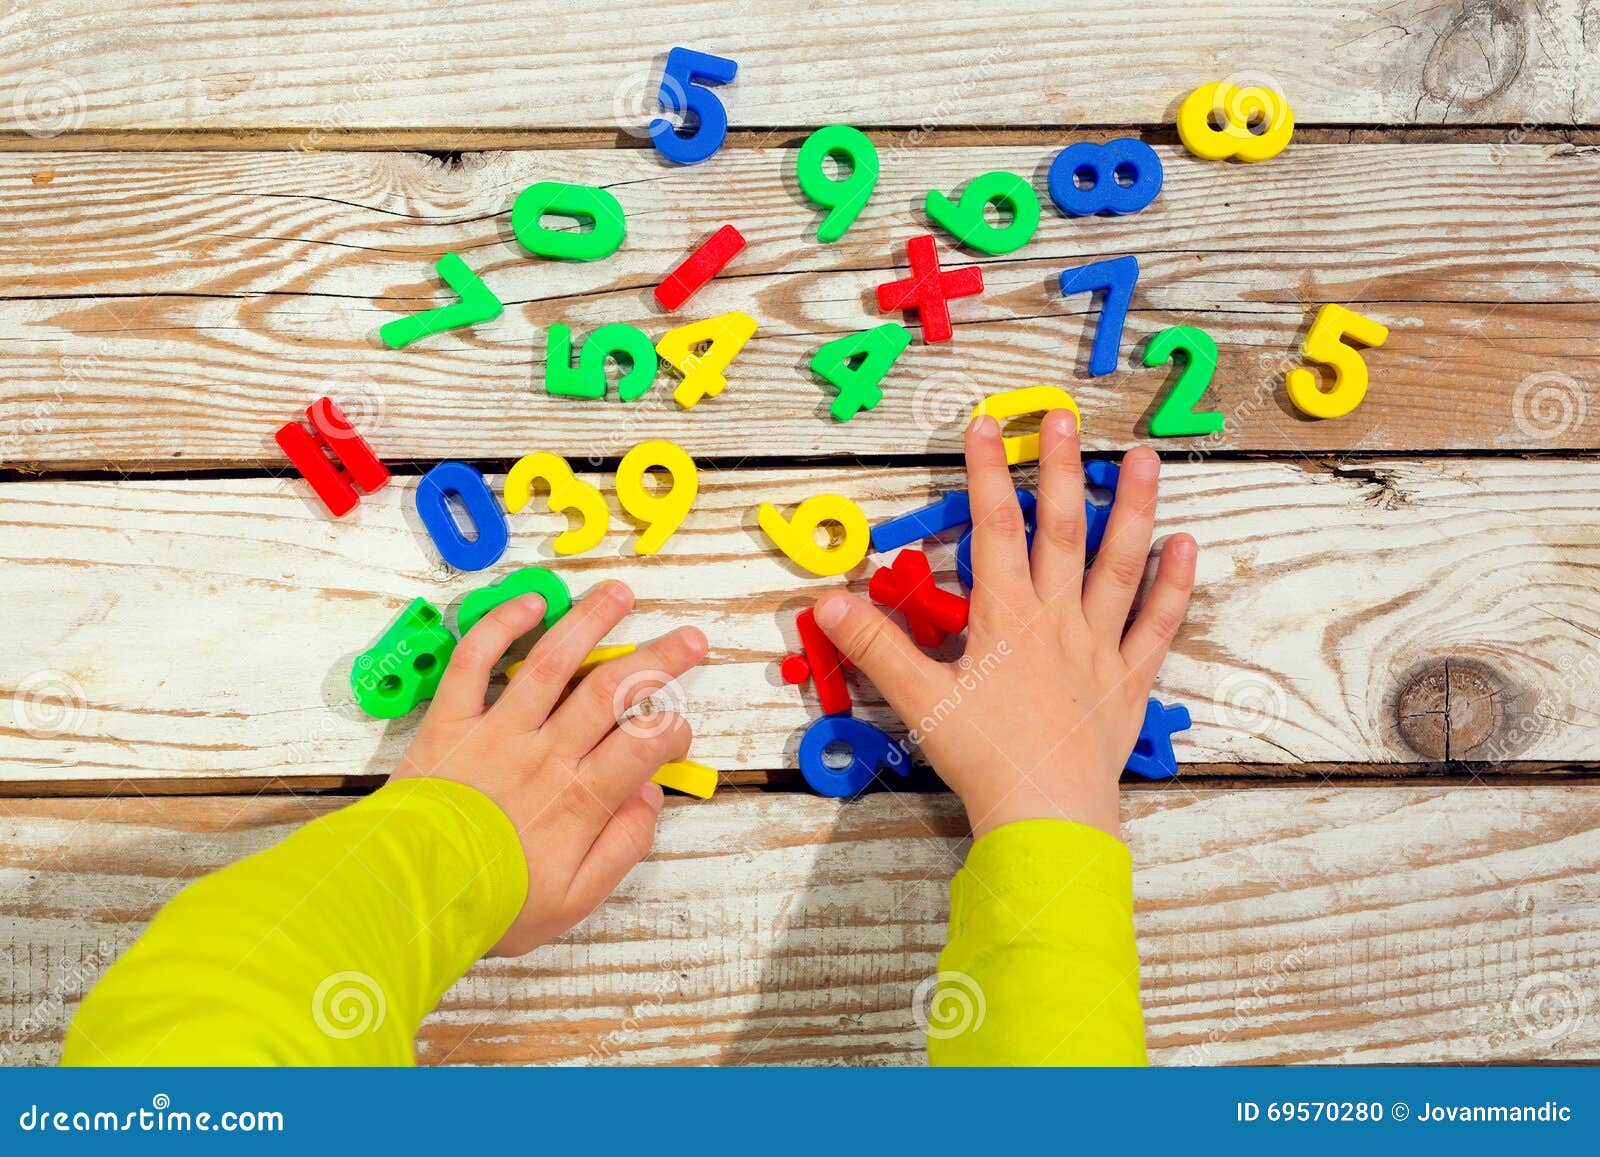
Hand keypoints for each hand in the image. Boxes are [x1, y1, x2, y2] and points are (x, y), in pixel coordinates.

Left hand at [389, 580, 707, 955]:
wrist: (408, 898)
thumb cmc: (492, 903)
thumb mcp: (573, 900)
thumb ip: (621, 847)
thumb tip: (649, 797)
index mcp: (580, 799)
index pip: (645, 747)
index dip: (673, 731)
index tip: (679, 730)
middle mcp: (546, 754)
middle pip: (613, 693)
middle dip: (659, 660)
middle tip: (690, 638)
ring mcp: (497, 731)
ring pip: (553, 663)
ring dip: (590, 623)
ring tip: (619, 594)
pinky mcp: (452, 721)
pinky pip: (476, 662)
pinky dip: (501, 626)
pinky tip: (531, 603)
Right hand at [813, 411, 1195, 839]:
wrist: (1046, 815)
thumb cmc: (982, 759)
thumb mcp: (918, 699)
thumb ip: (876, 645)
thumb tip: (829, 601)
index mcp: (1005, 618)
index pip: (992, 529)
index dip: (986, 473)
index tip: (984, 425)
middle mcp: (1057, 619)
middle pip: (1061, 530)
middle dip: (1058, 469)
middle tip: (1063, 418)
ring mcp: (1100, 646)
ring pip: (1120, 564)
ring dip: (1133, 507)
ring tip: (1143, 458)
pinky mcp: (1130, 678)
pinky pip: (1157, 623)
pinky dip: (1174, 584)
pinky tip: (1185, 545)